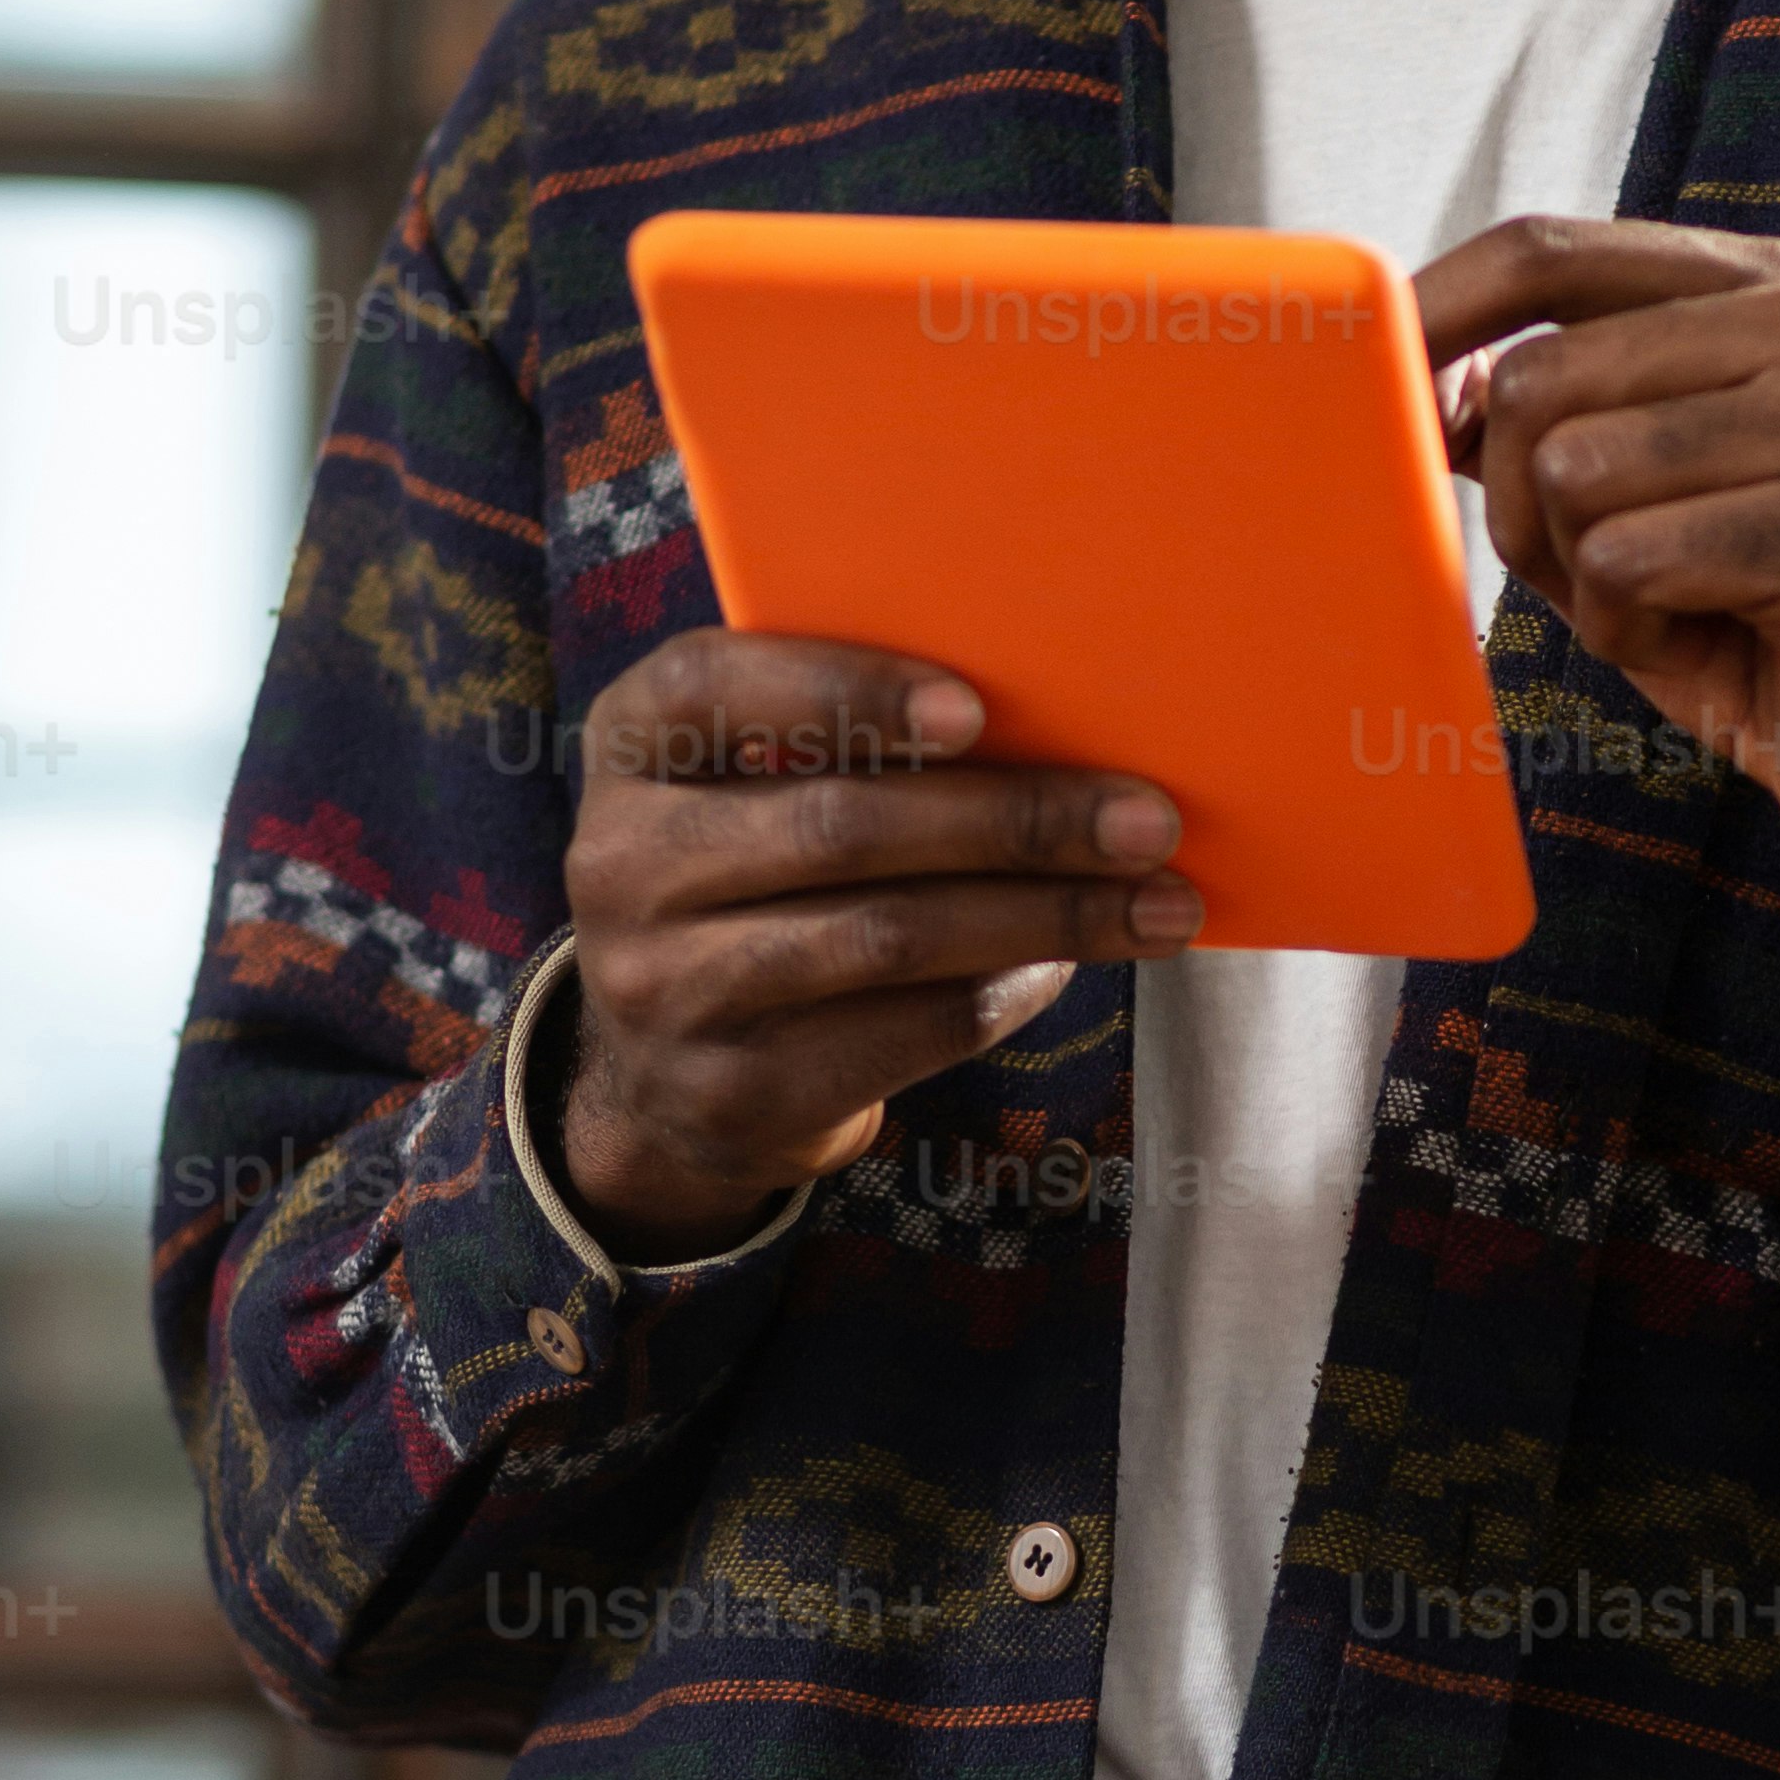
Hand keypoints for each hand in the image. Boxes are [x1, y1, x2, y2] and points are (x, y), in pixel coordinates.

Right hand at [553, 632, 1200, 1262]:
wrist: (672, 1072)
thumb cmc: (765, 872)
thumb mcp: (756, 785)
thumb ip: (848, 737)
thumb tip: (1066, 719)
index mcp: (632, 744)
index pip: (716, 687)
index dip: (846, 692)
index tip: (976, 709)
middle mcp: (622, 863)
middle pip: (841, 828)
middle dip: (1014, 820)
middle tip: (1146, 820)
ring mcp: (665, 989)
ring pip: (890, 938)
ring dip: (1047, 916)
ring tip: (1158, 906)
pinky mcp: (733, 1091)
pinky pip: (905, 1030)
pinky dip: (1007, 990)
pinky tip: (1069, 962)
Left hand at [1417, 216, 1779, 944]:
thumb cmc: (1771, 625)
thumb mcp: (1644, 498)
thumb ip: (1553, 419)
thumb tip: (1413, 371)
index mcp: (1768, 289)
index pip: (1550, 254)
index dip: (1434, 312)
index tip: (1370, 383)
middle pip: (1539, 376)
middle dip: (1521, 504)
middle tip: (1596, 582)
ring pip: (1575, 471)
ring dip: (1587, 579)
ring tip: (1679, 614)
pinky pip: (1633, 558)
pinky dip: (1637, 631)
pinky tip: (1717, 651)